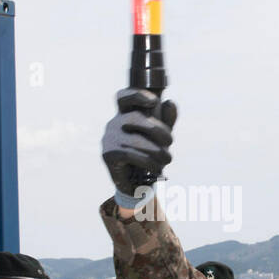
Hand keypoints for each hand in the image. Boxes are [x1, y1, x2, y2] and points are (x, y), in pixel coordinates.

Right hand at [101, 88, 176, 202]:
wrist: (137, 184)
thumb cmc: (149, 155)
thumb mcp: (161, 137)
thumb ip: (167, 120)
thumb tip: (170, 102)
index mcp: (125, 114)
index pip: (124, 97)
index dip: (137, 95)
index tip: (154, 101)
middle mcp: (114, 123)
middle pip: (135, 118)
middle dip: (158, 130)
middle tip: (170, 142)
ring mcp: (109, 138)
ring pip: (136, 139)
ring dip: (157, 150)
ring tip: (167, 159)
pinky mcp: (108, 155)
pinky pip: (131, 154)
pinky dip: (148, 161)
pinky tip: (157, 168)